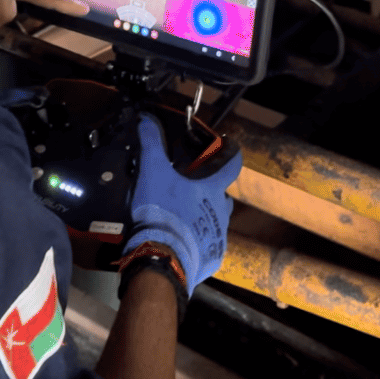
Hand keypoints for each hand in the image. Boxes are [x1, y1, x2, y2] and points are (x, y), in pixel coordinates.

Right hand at [124, 114, 241, 295]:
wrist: (163, 256)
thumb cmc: (163, 210)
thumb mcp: (153, 172)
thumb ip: (151, 145)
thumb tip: (147, 120)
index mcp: (212, 190)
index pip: (231, 166)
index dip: (232, 154)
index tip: (230, 146)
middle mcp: (221, 212)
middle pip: (223, 197)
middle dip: (212, 192)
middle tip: (195, 189)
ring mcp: (218, 237)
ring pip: (217, 222)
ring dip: (205, 217)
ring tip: (185, 216)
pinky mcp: (211, 258)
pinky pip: (208, 246)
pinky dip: (198, 241)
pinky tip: (182, 241)